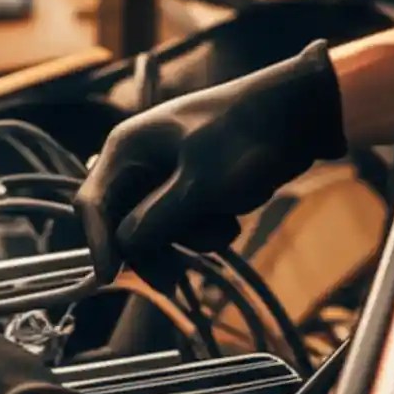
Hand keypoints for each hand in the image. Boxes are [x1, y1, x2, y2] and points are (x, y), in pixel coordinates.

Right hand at [75, 39, 348, 282]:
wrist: (301, 112)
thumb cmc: (246, 138)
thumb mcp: (200, 184)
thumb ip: (157, 220)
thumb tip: (124, 247)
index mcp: (127, 149)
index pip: (92, 204)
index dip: (97, 243)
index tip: (109, 279)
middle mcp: (138, 162)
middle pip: (122, 223)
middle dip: (152, 250)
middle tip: (173, 281)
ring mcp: (164, 174)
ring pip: (156, 228)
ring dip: (189, 238)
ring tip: (226, 226)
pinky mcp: (190, 186)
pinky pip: (183, 222)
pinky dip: (205, 226)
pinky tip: (233, 213)